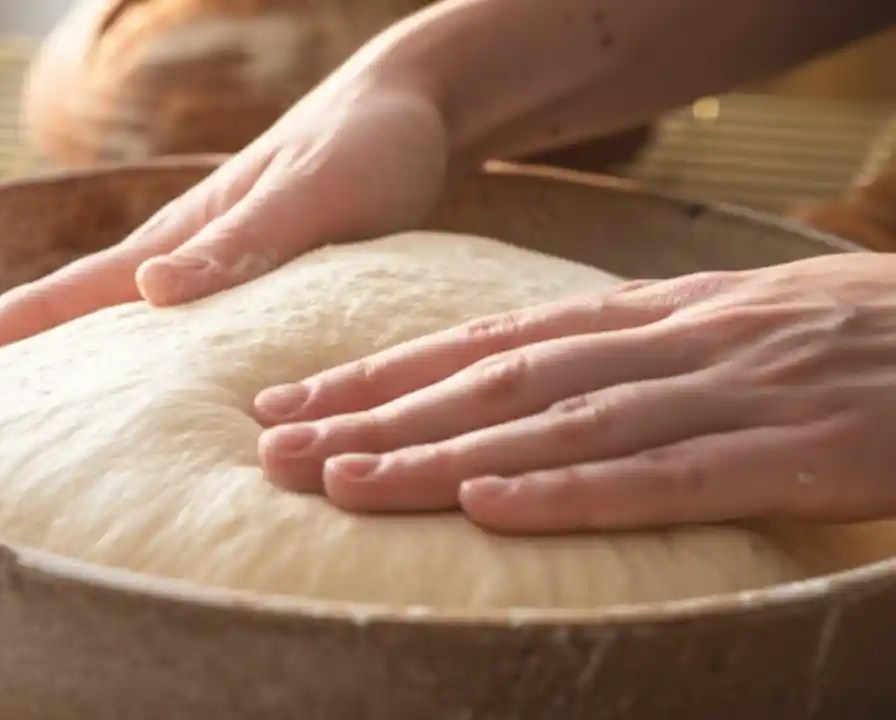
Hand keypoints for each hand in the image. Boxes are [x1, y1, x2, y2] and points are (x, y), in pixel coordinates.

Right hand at [0, 70, 448, 427]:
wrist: (408, 108)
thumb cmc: (369, 146)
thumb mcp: (317, 194)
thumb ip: (244, 241)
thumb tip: (148, 290)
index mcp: (168, 247)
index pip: (45, 306)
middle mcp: (169, 265)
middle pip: (50, 325)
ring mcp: (197, 274)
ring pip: (95, 336)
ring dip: (36, 381)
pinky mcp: (235, 282)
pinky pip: (153, 342)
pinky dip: (112, 375)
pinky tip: (117, 409)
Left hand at [253, 253, 895, 532]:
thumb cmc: (865, 340)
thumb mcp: (737, 332)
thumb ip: (644, 359)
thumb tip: (544, 394)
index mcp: (657, 316)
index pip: (491, 345)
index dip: (387, 372)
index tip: (300, 397)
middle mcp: (675, 343)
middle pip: (496, 381)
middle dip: (378, 415)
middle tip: (276, 446)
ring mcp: (734, 392)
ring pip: (558, 425)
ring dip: (442, 456)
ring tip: (342, 481)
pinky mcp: (800, 450)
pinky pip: (671, 475)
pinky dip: (574, 493)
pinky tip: (489, 509)